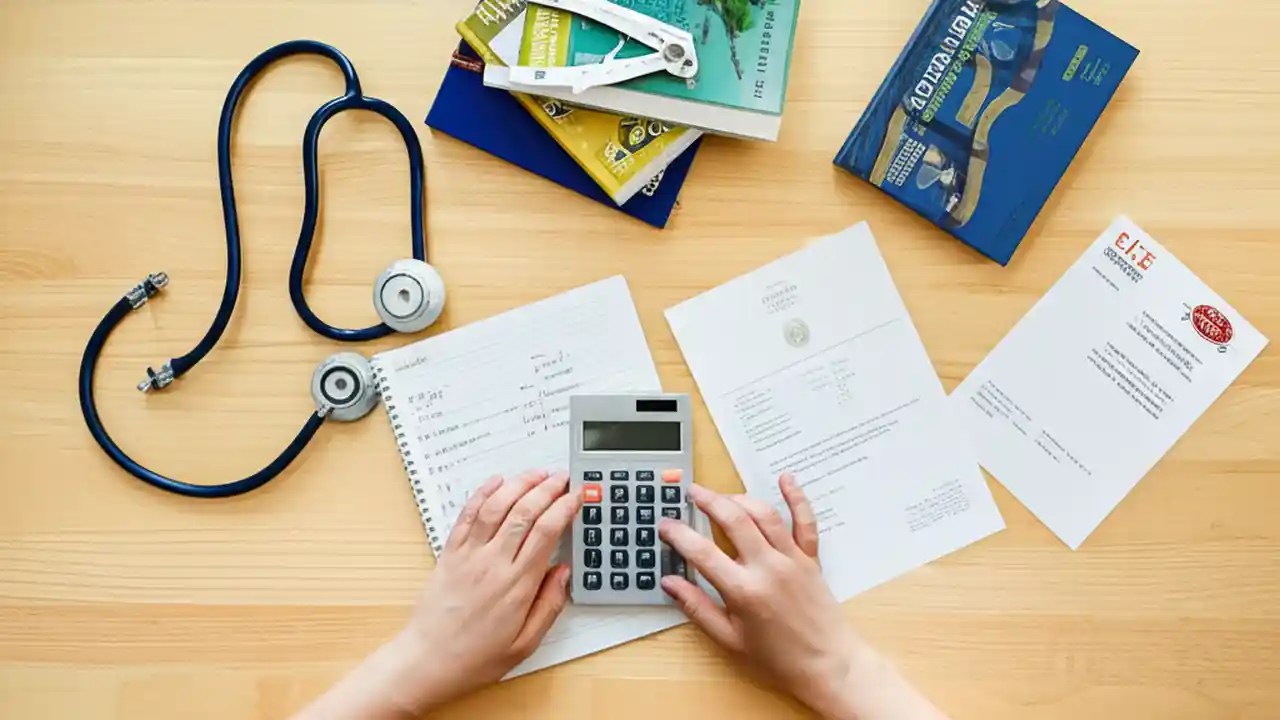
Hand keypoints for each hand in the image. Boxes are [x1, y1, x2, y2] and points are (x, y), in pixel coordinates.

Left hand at [296, 470, 579, 718]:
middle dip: (547, 488)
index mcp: (518, 585)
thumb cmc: (476, 657)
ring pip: (497, 505)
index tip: (577, 495)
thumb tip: (565, 572)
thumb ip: (549, 605)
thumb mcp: (525, 643)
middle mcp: (494, 563)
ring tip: (536, 474)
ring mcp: (469, 555)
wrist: (427, 660)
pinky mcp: (450, 553)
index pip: (547, 531)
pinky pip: (468, 515)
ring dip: (519, 484)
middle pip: (525, 511)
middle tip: (562, 477)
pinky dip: (483, 493)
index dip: (565, 507)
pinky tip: (497, 482)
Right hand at [659, 475, 947, 719]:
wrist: (828, 665)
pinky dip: (797, 498)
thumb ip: (698, 608)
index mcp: (744, 591)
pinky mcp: (811, 559)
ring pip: (764, 515)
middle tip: (692, 492)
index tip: (665, 524)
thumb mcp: (730, 640)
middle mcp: (768, 568)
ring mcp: (792, 560)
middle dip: (709, 501)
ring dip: (741, 498)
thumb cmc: (778, 659)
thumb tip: (670, 583)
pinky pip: (805, 522)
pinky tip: (786, 479)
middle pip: (734, 521)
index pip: (703, 553)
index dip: (680, 534)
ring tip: (722, 495)